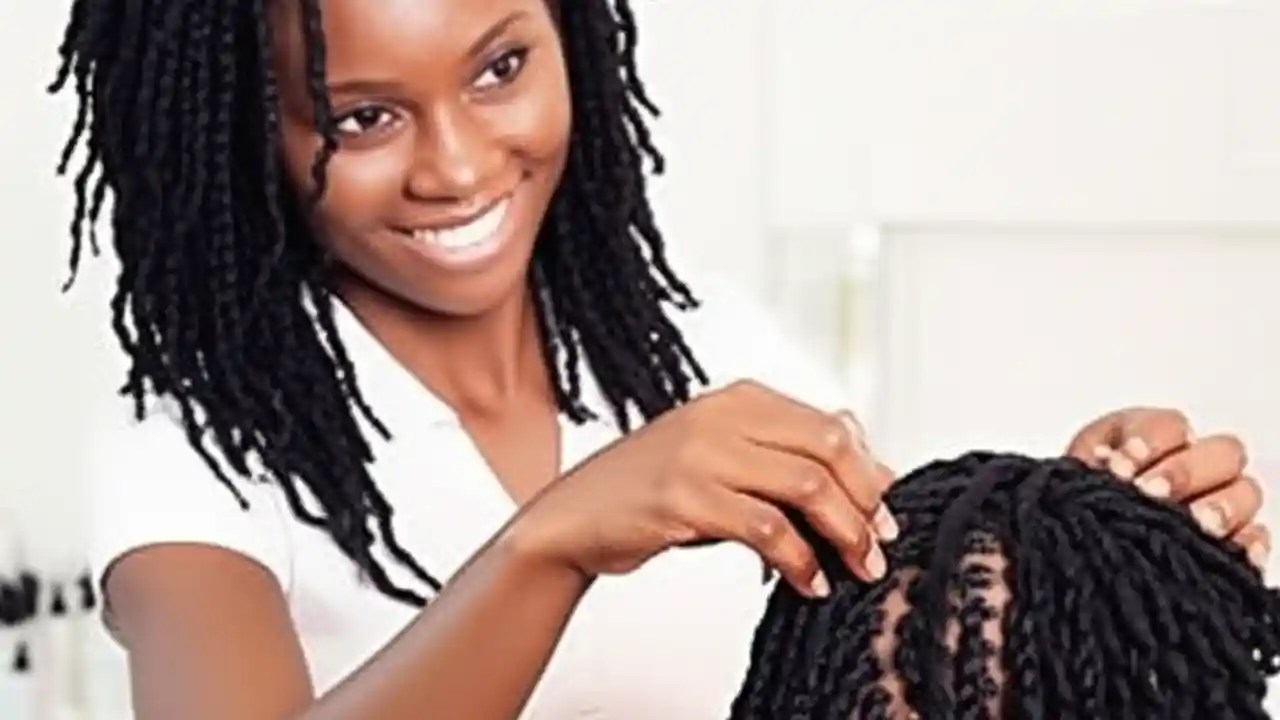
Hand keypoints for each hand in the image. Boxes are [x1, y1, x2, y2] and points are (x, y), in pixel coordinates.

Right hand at [507, 380, 896, 599]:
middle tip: (878, 548)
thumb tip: (879, 467)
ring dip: (842, 535)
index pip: (831, 427)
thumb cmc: (656, 490)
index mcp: (739, 398)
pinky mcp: (683, 498)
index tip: (883, 516)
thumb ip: (791, 453)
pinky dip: (798, 561)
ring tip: (854, 569)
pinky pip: (766, 529)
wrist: (576, 516)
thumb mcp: (726, 457)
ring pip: (806, 488)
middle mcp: (722, 415)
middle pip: (827, 451)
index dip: (869, 474)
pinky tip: (807, 582)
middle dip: (864, 505)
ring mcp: (701, 454)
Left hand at [1065, 406, 1267, 567]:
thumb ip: (1086, 465)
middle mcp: (1190, 465)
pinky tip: (1225, 550)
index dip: (1148, 442)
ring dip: (1219, 508)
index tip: (1119, 467)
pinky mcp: (1228, 546)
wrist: (1071, 551)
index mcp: (1149, 441)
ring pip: (1245, 492)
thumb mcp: (1069, 480)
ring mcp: (1216, 504)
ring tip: (1190, 526)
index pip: (1169, 425)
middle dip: (1185, 472)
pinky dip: (1244, 545)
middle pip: (1222, 452)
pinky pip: (1254, 540)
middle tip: (1151, 494)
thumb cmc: (1074, 510)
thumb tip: (1101, 463)